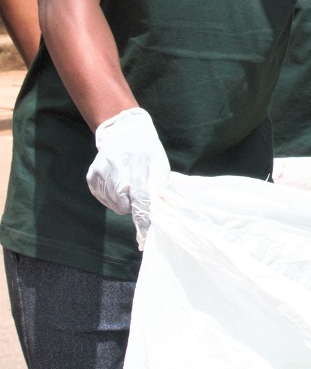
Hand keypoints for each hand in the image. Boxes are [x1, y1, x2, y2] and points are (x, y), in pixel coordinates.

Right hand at [85, 108, 169, 249]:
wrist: (123, 132)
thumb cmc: (147, 150)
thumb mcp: (160, 162)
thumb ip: (160, 184)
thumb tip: (162, 208)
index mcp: (137, 162)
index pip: (140, 196)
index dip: (143, 217)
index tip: (145, 236)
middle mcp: (116, 166)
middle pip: (124, 203)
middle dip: (134, 207)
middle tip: (140, 196)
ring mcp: (101, 170)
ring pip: (112, 202)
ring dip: (123, 203)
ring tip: (129, 186)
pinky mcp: (91, 175)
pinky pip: (102, 197)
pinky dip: (112, 198)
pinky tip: (118, 185)